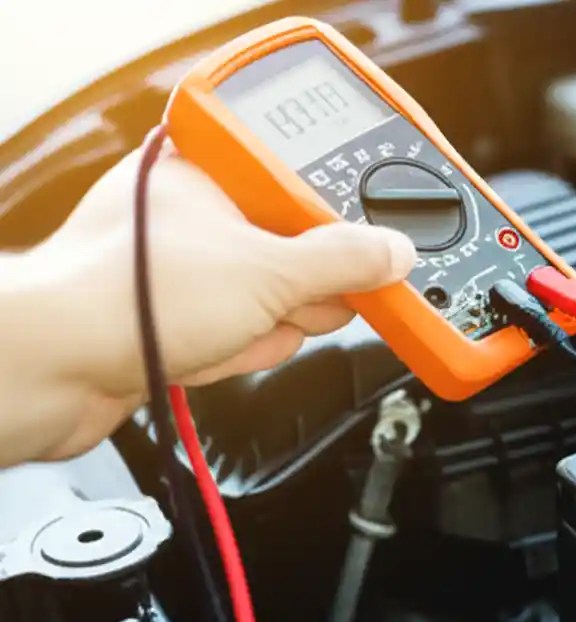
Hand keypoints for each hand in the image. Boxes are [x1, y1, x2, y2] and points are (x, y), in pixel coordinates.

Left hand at [25, 144, 415, 459]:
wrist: (52, 369)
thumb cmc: (124, 296)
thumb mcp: (267, 272)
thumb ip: (342, 261)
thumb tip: (392, 252)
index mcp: (204, 167)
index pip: (297, 180)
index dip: (337, 217)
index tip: (377, 243)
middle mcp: (187, 212)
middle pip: (290, 244)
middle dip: (306, 285)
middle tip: (322, 297)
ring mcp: (177, 269)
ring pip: (266, 293)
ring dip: (273, 321)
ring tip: (252, 329)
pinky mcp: (172, 318)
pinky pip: (237, 326)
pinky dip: (242, 343)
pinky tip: (227, 349)